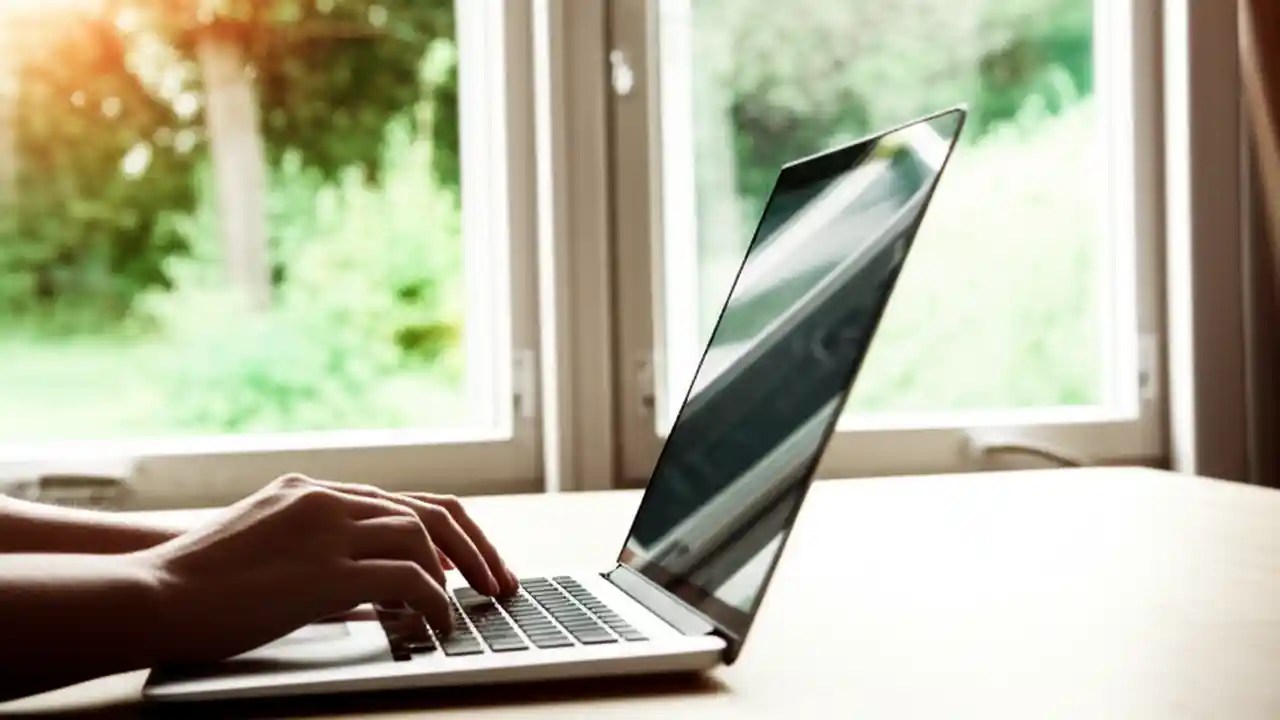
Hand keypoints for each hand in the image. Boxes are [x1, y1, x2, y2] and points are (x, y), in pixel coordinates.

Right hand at [137, 474, 515, 664]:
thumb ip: (321, 555)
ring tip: (470, 606)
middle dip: (473, 547)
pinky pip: (408, 579)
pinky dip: (434, 601)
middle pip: (428, 510)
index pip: (402, 501)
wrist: (151, 592)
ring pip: (424, 537)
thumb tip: (374, 589)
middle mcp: (327, 500)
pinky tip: (438, 623)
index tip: (471, 561)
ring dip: (459, 573)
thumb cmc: (201, 584)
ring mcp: (327, 530)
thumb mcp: (268, 550)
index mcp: (313, 492)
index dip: (447, 531)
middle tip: (499, 582)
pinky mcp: (325, 570)